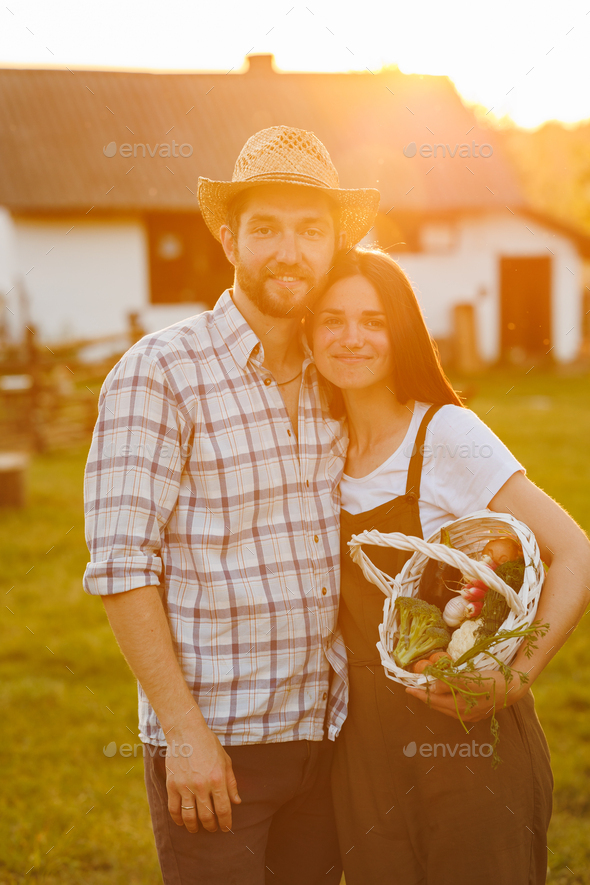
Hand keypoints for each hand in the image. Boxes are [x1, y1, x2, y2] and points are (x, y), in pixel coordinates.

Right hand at [165, 724, 240, 833]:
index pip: (223, 809)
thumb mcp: (225, 760)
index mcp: (217, 779)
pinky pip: (174, 809)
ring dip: (194, 827)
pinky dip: (178, 819)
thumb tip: (237, 802)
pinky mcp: (172, 785)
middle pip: (207, 816)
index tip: (226, 828)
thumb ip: (231, 782)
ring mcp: (185, 786)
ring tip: (197, 829)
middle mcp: (202, 785)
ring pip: (190, 817)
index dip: (226, 822)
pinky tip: (182, 822)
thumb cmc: (208, 744)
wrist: (186, 731)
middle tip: (212, 828)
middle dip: (211, 826)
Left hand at [405, 669, 526, 722]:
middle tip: (415, 688)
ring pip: (446, 708)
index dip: (419, 694)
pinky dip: (447, 701)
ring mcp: (470, 716)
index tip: (407, 688)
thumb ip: (447, 683)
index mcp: (459, 707)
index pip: (433, 700)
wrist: (511, 689)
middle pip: (438, 706)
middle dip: (426, 697)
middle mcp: (462, 715)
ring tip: (427, 691)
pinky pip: (455, 708)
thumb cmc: (489, 681)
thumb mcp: (467, 679)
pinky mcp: (477, 714)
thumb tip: (430, 687)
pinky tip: (446, 696)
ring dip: (436, 699)